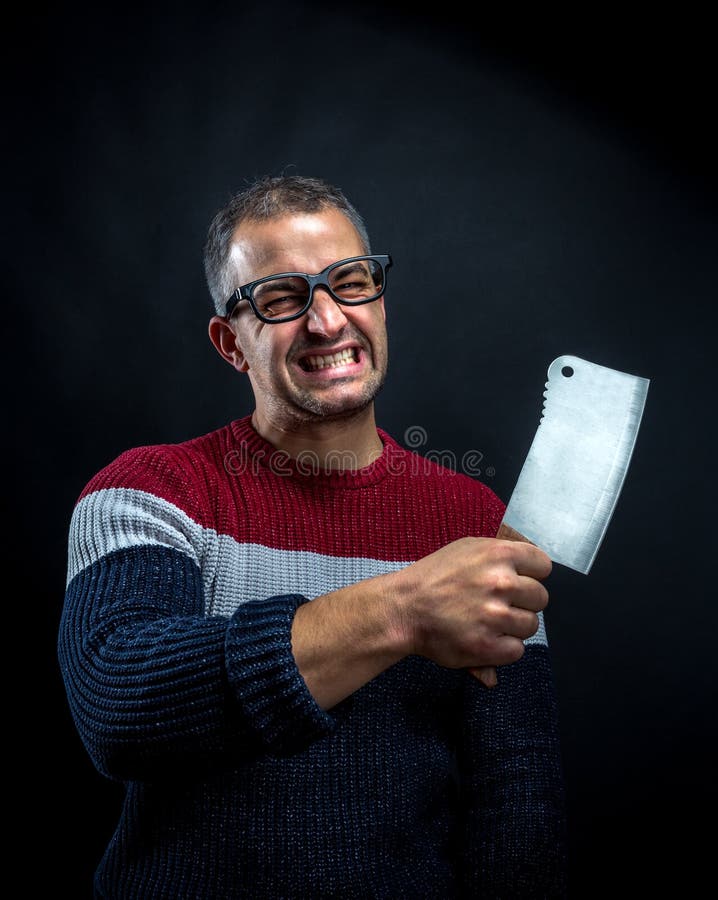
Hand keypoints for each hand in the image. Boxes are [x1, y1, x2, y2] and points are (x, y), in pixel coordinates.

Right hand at [391, 536, 550, 675]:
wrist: (403, 607)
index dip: (531, 574)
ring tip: (487, 621)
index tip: (518, 580)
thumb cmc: (434, 576)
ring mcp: (494, 616)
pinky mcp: (487, 646)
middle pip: (540, 597)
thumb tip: (535, 569)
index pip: (543, 565)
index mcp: (498, 554)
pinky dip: (503, 649)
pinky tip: (484, 637)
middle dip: (523, 602)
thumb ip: (502, 556)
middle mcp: (500, 582)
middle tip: (497, 603)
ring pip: (531, 625)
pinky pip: (517, 651)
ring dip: (513, 626)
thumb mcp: (467, 549)